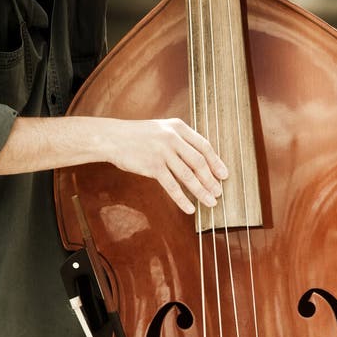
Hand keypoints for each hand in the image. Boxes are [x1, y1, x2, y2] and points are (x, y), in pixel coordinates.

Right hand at [104, 118, 228, 214]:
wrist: (112, 138)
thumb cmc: (138, 137)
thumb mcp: (162, 130)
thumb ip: (180, 141)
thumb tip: (201, 162)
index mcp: (178, 127)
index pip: (204, 146)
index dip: (216, 162)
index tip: (224, 175)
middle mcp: (172, 138)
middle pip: (199, 162)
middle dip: (211, 180)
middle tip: (219, 193)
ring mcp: (162, 151)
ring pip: (188, 176)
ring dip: (201, 191)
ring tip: (210, 202)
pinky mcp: (152, 166)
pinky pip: (172, 186)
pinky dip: (182, 199)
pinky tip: (190, 208)